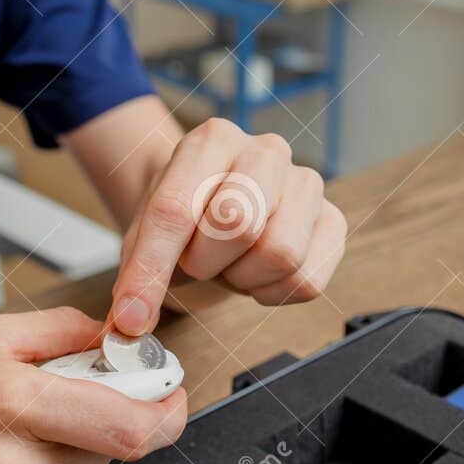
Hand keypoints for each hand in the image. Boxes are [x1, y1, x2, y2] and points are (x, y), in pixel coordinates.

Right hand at [0, 308, 187, 463]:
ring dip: (49, 456)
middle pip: (102, 453)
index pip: (128, 428)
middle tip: (46, 402)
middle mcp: (5, 461)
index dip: (165, 414)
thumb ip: (57, 333)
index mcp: (10, 400)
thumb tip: (115, 337)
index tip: (169, 398)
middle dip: (92, 424)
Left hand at [108, 119, 346, 334]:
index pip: (176, 208)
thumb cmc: (184, 218)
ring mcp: (307, 184)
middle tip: (196, 262)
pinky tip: (257, 275)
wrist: (216, 209)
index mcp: (212, 140)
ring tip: (230, 264)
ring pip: (280, 253)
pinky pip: (306, 280)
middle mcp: (267, 150)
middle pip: (238, 223)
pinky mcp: (333, 221)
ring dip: (242, 278)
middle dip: (205, 261)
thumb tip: (130, 323)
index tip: (131, 315)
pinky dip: (273, 293)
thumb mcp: (145, 234)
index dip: (151, 269)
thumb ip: (136, 274)